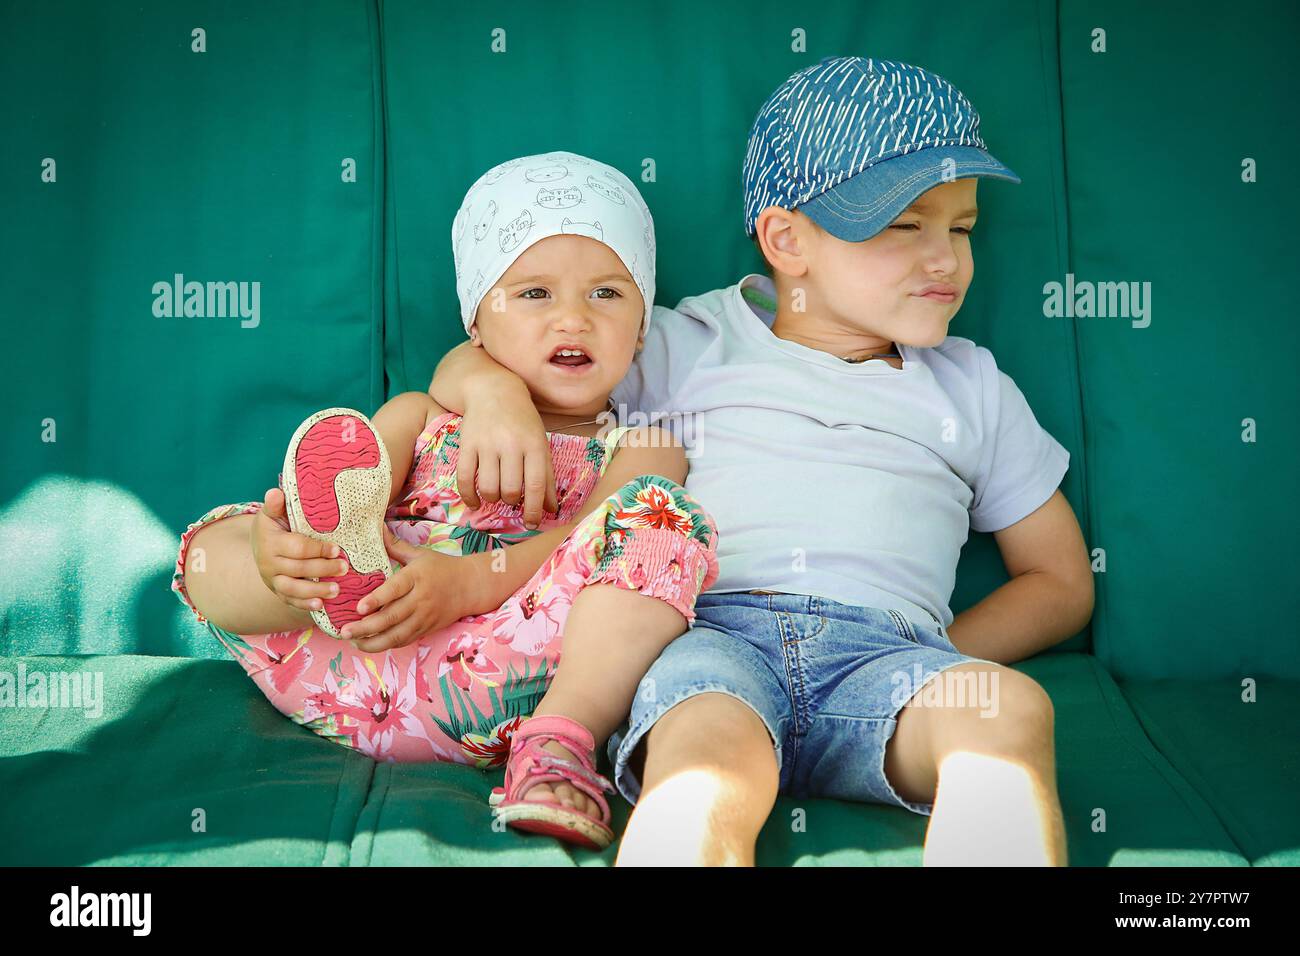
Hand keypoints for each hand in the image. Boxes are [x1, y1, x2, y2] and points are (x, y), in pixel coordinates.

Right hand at [250, 487, 348, 612]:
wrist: (261, 544)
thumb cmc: (275, 525)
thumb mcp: (273, 512)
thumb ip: (276, 504)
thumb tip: (276, 492)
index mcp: (270, 541)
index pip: (296, 548)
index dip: (317, 549)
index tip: (337, 549)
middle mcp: (268, 563)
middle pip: (298, 569)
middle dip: (323, 569)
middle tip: (344, 568)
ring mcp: (272, 579)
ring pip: (292, 588)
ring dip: (315, 590)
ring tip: (336, 590)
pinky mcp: (277, 591)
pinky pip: (290, 600)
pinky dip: (304, 605)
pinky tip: (321, 606)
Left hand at [342, 525, 484, 651]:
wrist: (471, 586)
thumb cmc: (442, 567)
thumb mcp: (420, 554)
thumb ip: (395, 546)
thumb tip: (376, 528)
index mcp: (417, 577)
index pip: (395, 590)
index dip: (376, 599)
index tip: (358, 607)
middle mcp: (420, 599)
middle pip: (392, 617)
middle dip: (366, 627)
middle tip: (344, 631)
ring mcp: (425, 617)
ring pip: (397, 635)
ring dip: (374, 642)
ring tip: (354, 642)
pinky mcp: (427, 629)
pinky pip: (405, 640)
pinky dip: (387, 644)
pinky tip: (371, 644)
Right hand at [457, 383, 557, 529]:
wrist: (493, 390)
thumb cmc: (522, 421)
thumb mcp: (540, 443)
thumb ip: (546, 475)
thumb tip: (551, 509)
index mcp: (534, 445)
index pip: (536, 485)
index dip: (534, 509)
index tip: (531, 523)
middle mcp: (511, 445)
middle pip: (511, 490)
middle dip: (512, 502)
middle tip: (512, 499)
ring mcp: (487, 444)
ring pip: (489, 488)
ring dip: (493, 499)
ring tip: (496, 495)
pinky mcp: (467, 444)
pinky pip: (465, 478)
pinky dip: (469, 496)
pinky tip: (475, 502)